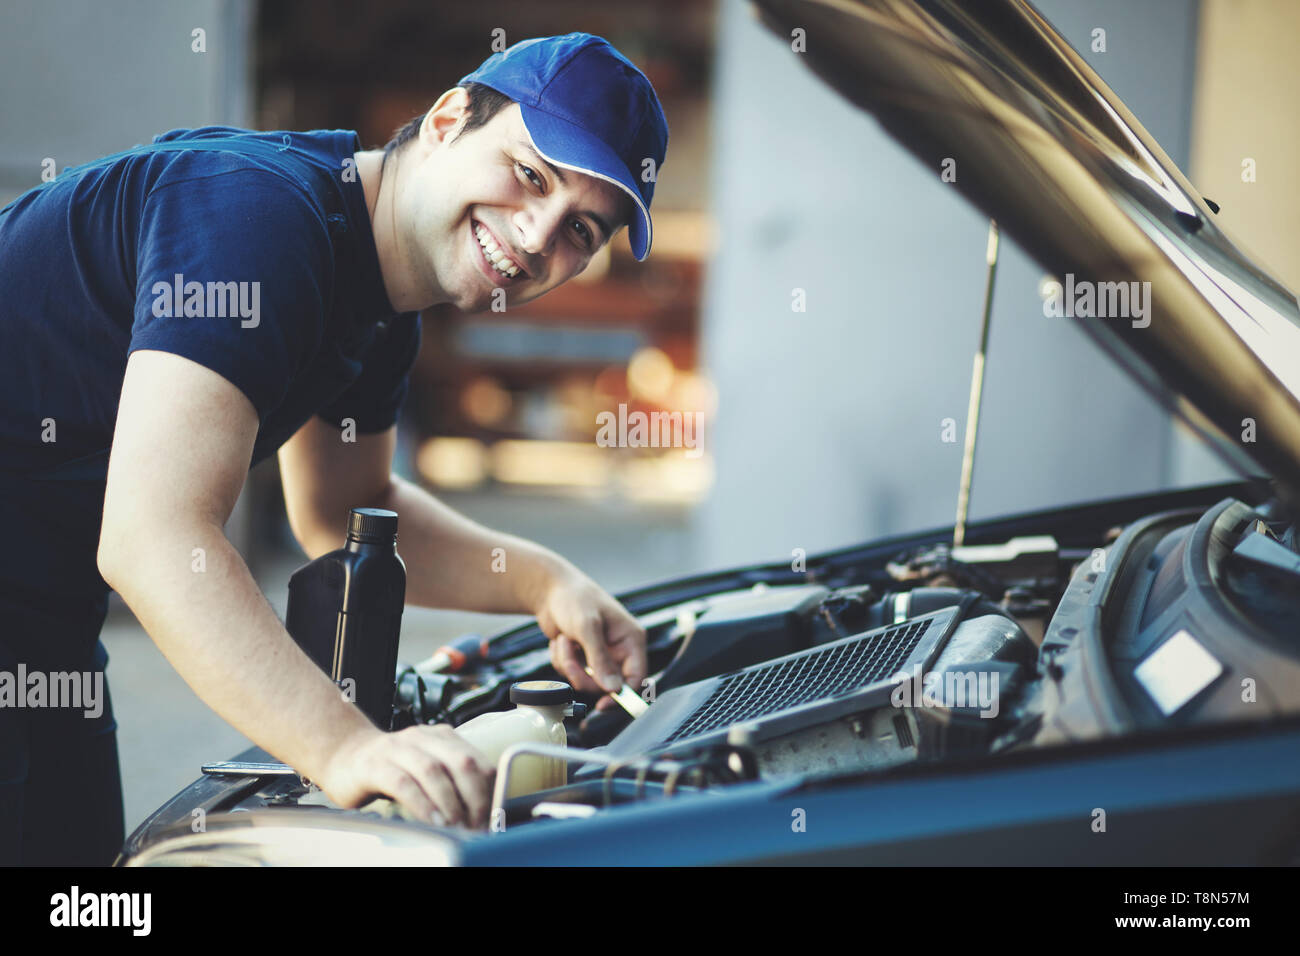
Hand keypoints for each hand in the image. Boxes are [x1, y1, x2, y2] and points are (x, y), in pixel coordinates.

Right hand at [317, 724, 495, 827]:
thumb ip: (450, 782)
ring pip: (433, 771)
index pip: (477, 760)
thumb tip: (482, 815)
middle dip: (475, 798)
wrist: (344, 756)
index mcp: (442, 737)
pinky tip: (432, 822)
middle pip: (461, 763)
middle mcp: (422, 738)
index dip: (488, 790)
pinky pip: (403, 783)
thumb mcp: (426, 769)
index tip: (491, 817)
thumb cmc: (391, 769)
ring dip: (450, 803)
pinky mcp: (374, 765)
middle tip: (477, 825)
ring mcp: (397, 749)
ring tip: (457, 827)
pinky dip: (422, 804)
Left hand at [533, 566, 646, 702]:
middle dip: (584, 674)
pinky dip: (562, 660)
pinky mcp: (583, 657)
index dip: (622, 695)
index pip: (636, 678)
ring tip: (564, 641)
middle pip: (608, 685)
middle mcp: (619, 650)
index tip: (603, 705)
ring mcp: (600, 655)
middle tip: (569, 660)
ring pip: (587, 681)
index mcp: (631, 639)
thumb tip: (614, 689)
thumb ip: (601, 659)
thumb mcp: (588, 627)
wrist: (550, 590)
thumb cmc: (575, 598)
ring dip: (570, 664)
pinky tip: (561, 640)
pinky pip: (573, 674)